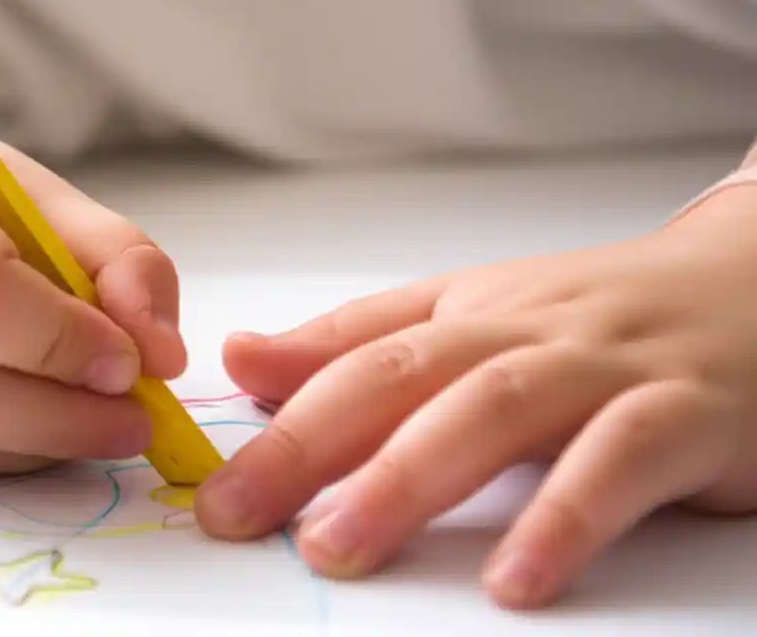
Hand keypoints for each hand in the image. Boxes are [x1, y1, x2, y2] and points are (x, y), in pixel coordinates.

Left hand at [195, 186, 756, 608]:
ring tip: (340, 546)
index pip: (353, 356)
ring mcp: (603, 366)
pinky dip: (564, 517)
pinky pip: (620, 460)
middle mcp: (522, 330)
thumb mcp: (474, 319)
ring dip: (407, 478)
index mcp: (466, 313)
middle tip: (237, 515)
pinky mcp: (687, 411)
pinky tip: (514, 579)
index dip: (273, 414)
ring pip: (492, 408)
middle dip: (307, 446)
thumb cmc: (601, 318)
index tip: (205, 482)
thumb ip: (358, 344)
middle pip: (399, 376)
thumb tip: (242, 357)